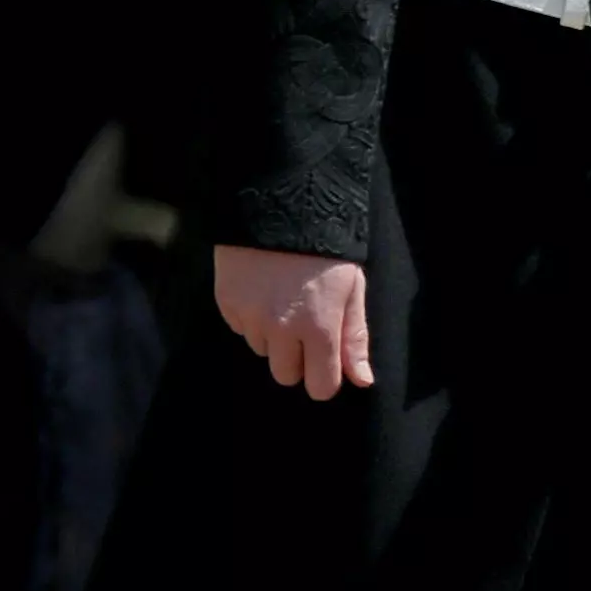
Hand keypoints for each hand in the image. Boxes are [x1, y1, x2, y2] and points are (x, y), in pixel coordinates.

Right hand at [213, 245, 373, 400]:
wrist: (280, 203)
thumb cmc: (326, 248)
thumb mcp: (351, 287)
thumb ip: (354, 337)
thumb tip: (361, 381)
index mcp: (319, 326)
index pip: (320, 388)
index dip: (325, 377)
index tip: (326, 359)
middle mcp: (282, 329)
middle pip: (285, 376)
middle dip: (296, 358)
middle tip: (303, 322)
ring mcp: (251, 317)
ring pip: (261, 350)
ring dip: (272, 334)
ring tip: (282, 295)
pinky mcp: (228, 304)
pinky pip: (240, 328)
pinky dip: (251, 315)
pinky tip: (262, 287)